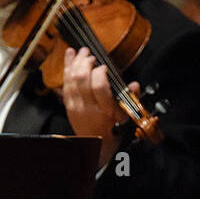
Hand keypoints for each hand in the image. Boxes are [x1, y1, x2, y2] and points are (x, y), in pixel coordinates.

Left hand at [62, 46, 139, 165]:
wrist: (97, 146)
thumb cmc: (113, 130)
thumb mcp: (126, 117)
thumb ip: (131, 99)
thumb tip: (134, 85)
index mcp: (105, 111)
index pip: (99, 86)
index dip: (100, 72)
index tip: (104, 67)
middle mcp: (88, 108)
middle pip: (82, 79)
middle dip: (85, 62)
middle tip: (90, 55)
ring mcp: (76, 107)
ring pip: (71, 79)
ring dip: (75, 62)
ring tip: (81, 52)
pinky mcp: (68, 105)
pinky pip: (65, 83)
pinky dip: (66, 68)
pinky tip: (69, 57)